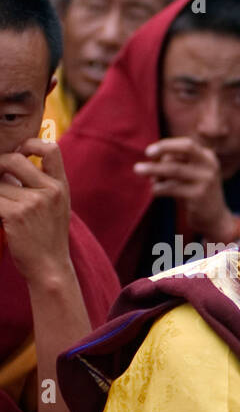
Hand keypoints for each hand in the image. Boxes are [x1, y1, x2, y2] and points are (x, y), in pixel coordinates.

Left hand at [0, 139, 73, 283]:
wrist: (50, 267)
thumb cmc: (47, 237)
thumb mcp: (54, 207)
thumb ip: (39, 184)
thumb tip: (7, 164)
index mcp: (61, 186)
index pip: (51, 148)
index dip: (30, 144)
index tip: (20, 153)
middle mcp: (51, 191)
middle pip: (14, 159)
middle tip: (0, 181)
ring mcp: (34, 202)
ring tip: (4, 206)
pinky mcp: (16, 214)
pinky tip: (1, 216)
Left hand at [134, 137, 239, 241]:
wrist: (214, 218)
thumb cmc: (195, 192)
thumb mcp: (190, 174)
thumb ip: (176, 163)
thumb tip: (153, 159)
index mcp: (208, 158)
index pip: (186, 144)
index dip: (166, 145)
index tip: (149, 152)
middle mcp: (210, 166)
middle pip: (186, 148)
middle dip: (164, 148)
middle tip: (146, 154)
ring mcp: (206, 180)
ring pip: (174, 169)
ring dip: (153, 169)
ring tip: (137, 170)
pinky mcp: (198, 195)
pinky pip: (171, 187)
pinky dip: (158, 188)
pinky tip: (154, 191)